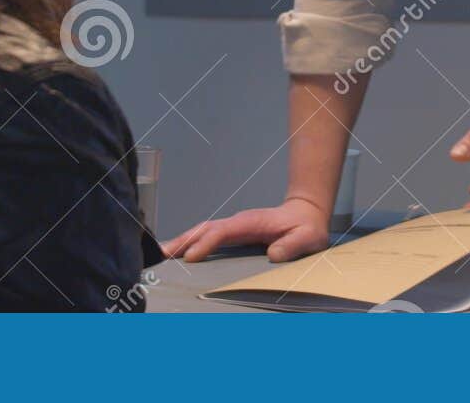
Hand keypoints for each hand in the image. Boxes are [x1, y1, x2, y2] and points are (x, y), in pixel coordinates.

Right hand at [160, 197, 329, 262]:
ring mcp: (233, 227)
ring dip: (182, 242)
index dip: (207, 243)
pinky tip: (178, 254)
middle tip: (161, 255)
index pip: (224, 231)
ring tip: (161, 256)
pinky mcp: (232, 234)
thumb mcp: (308, 237)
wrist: (306, 214)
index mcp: (252, 222)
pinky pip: (207, 237)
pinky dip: (190, 244)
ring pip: (202, 231)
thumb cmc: (306, 228)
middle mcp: (238, 222)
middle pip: (205, 229)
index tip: (191, 256)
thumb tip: (274, 254)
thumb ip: (293, 245)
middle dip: (183, 241)